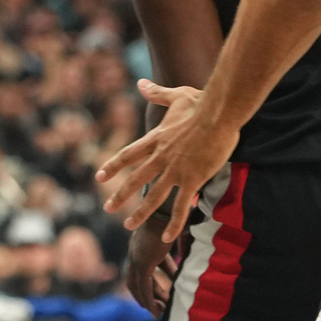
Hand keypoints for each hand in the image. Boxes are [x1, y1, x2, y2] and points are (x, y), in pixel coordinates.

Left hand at [97, 79, 238, 244]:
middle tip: (107, 208)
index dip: (113, 166)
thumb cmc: (202, 102)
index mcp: (156, 139)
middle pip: (135, 179)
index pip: (128, 154)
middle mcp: (161, 157)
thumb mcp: (177, 95)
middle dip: (120, 195)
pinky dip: (174, 223)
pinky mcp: (193, 179)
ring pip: (153, 196)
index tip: (99, 176)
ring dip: (140, 213)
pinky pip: (181, 206)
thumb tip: (141, 83)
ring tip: (128, 225)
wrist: (220, 112)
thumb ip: (157, 93)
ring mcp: (176, 170)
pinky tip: (167, 237)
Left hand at [125, 216, 178, 316]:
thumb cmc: (175, 216)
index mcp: (140, 244)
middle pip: (136, 280)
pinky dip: (149, 300)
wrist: (168, 209)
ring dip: (149, 300)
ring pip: (138, 286)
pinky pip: (145, 287)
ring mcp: (137, 258)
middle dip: (150, 294)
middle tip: (162, 305)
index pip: (144, 269)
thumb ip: (179, 246)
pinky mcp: (143, 263)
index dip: (155, 283)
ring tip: (162, 311)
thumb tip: (186, 258)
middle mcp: (135, 252)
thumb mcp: (177, 234)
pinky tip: (157, 311)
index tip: (165, 293)